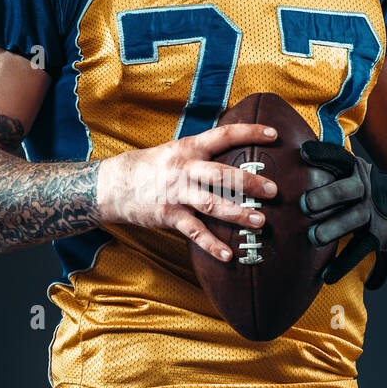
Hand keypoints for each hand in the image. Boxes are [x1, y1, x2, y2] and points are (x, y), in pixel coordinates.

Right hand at [97, 124, 278, 261]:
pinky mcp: (169, 215)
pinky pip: (194, 232)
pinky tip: (228, 255)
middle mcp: (185, 169)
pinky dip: (212, 245)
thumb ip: (202, 154)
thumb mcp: (175, 151)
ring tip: (260, 222)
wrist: (114, 184)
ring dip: (237, 214)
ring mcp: (177, 194)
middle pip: (222, 174)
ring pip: (212, 204)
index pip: (224, 135)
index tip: (273, 134)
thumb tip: (234, 154)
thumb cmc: (150, 167)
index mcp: (189, 148)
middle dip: (249, 183)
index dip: (249, 132)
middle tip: (273, 190)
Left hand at [299, 140, 386, 288]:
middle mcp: (366, 190)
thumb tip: (291, 159)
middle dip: (326, 196)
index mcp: (357, 171)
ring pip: (352, 221)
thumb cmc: (367, 190)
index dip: (322, 154)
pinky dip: (342, 265)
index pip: (339, 160)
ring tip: (313, 238)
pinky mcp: (378, 237)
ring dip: (332, 229)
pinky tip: (326, 276)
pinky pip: (358, 252)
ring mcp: (373, 214)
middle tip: (305, 204)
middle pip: (346, 191)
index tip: (303, 154)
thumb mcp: (355, 174)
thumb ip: (329, 168)